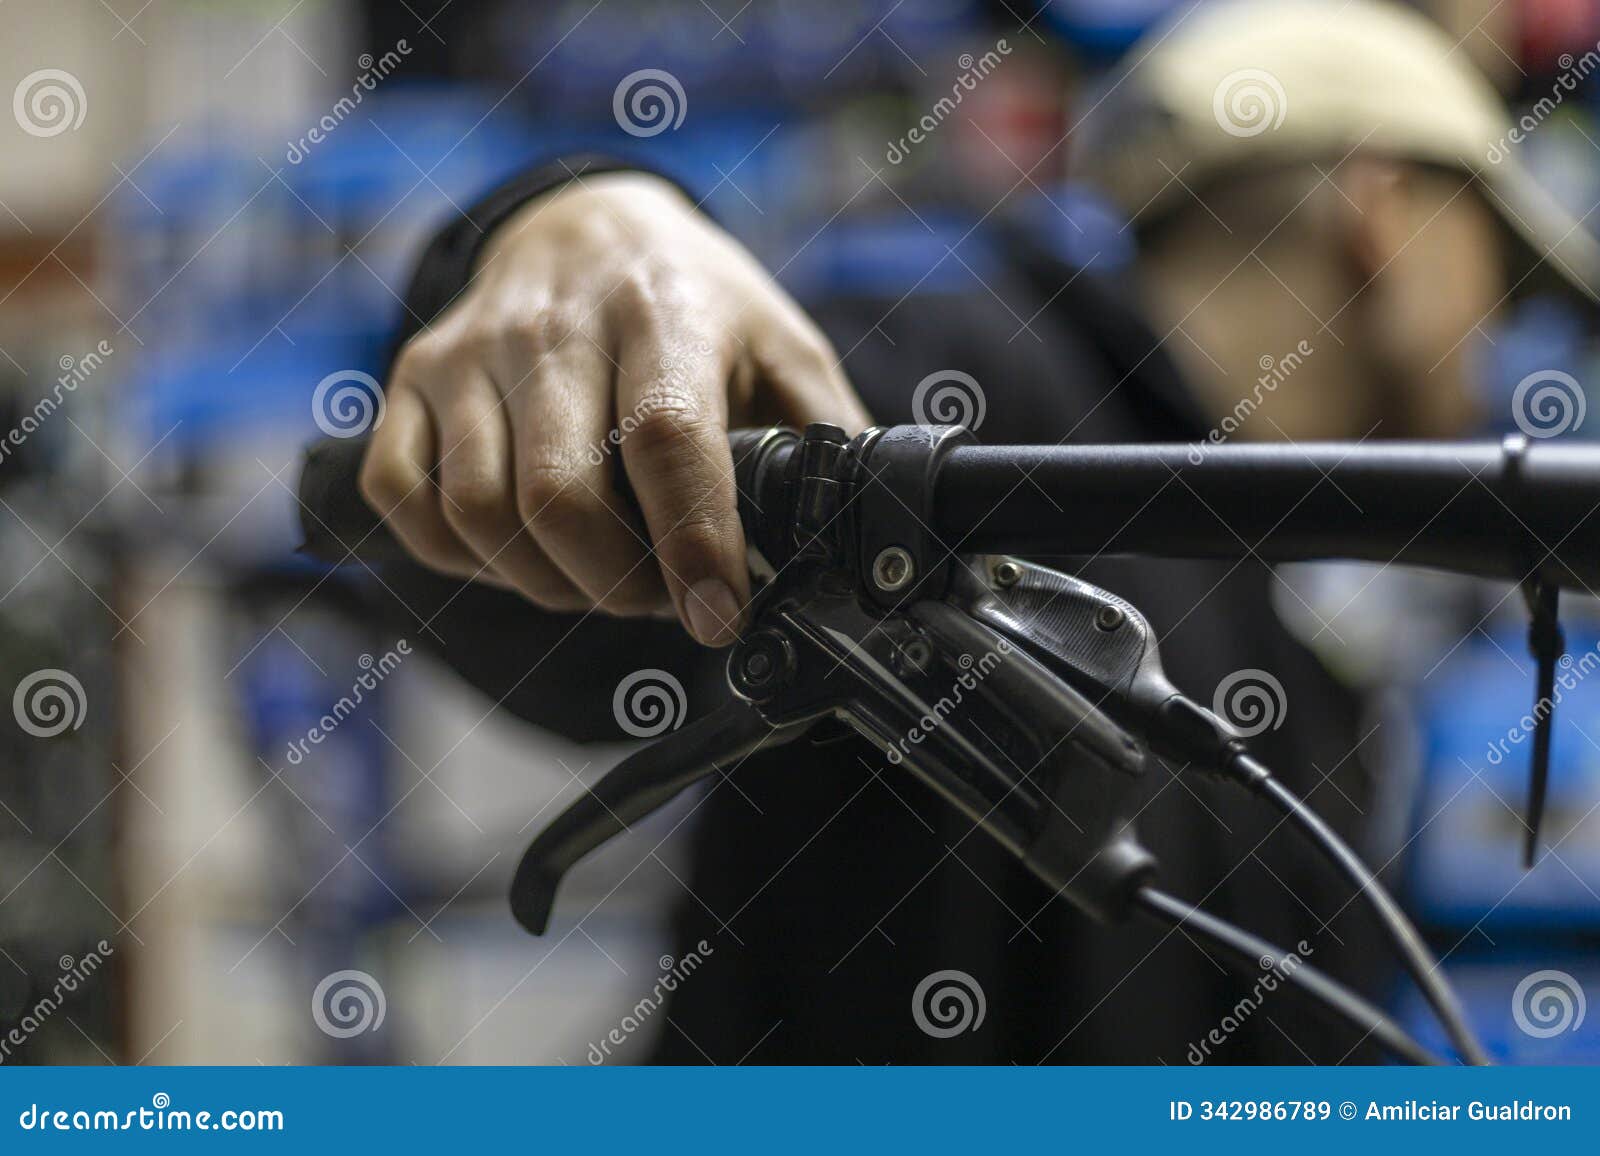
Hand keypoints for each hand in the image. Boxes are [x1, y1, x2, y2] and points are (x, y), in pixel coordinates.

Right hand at [359, 172, 870, 644]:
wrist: (588, 226)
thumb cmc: (695, 302)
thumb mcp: (782, 346)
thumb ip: (826, 438)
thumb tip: (867, 540)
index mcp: (663, 310)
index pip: (664, 437)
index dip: (693, 542)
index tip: (720, 616)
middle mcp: (552, 324)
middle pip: (559, 495)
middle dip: (619, 586)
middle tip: (662, 599)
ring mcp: (468, 351)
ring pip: (479, 512)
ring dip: (547, 583)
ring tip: (600, 577)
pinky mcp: (411, 379)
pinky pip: (406, 502)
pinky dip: (463, 557)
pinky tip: (522, 550)